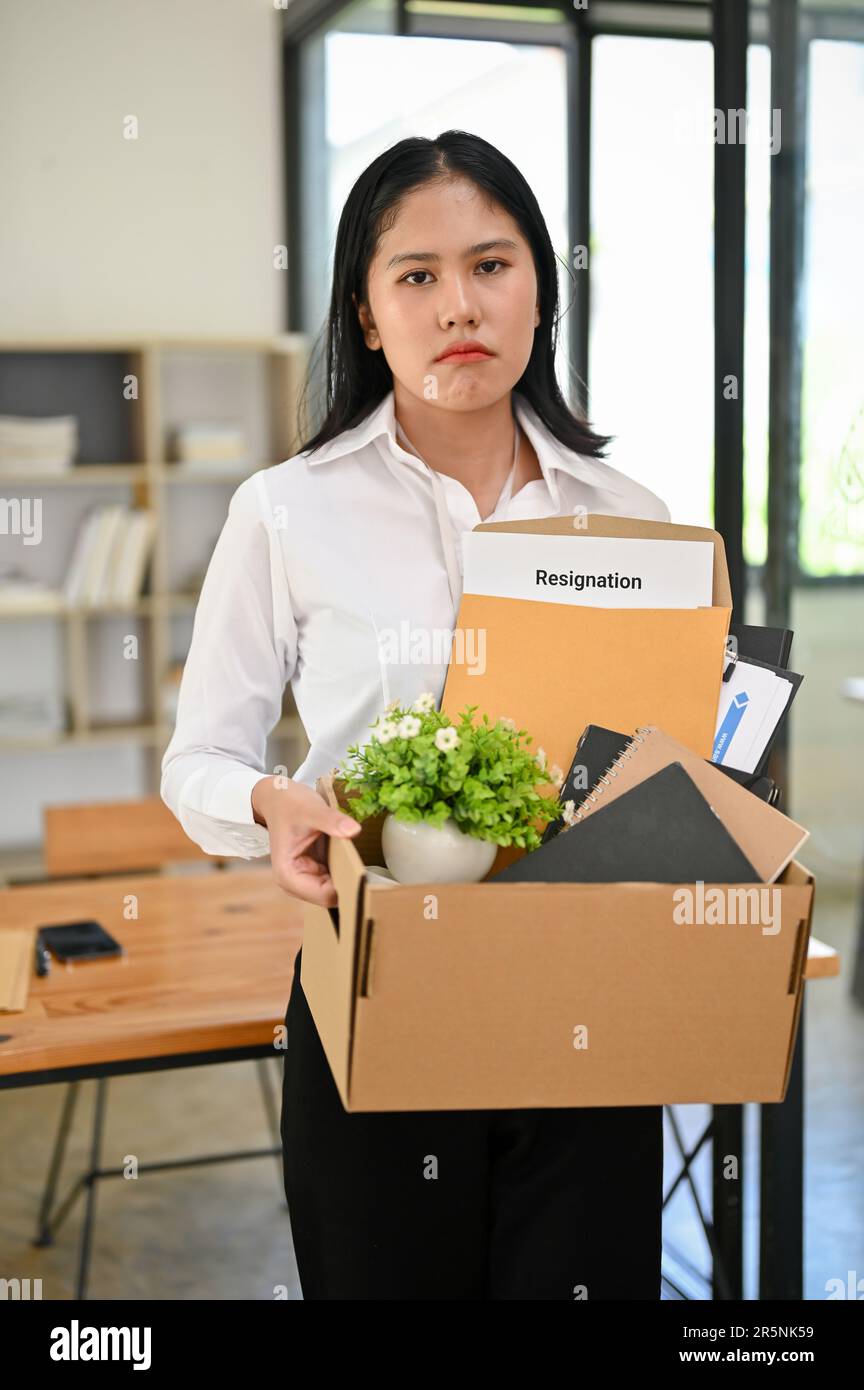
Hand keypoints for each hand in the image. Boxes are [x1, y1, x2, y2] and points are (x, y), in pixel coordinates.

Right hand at [251, 775, 360, 906]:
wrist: (279, 798)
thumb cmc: (290, 804)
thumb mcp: (311, 810)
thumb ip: (331, 821)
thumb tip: (354, 830)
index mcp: (288, 875)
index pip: (325, 896)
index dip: (346, 888)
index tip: (366, 875)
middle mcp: (295, 883)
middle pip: (331, 897)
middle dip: (350, 886)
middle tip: (372, 872)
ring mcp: (306, 878)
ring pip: (336, 890)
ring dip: (350, 879)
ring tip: (366, 865)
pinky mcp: (315, 871)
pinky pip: (336, 878)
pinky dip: (347, 872)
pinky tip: (357, 860)